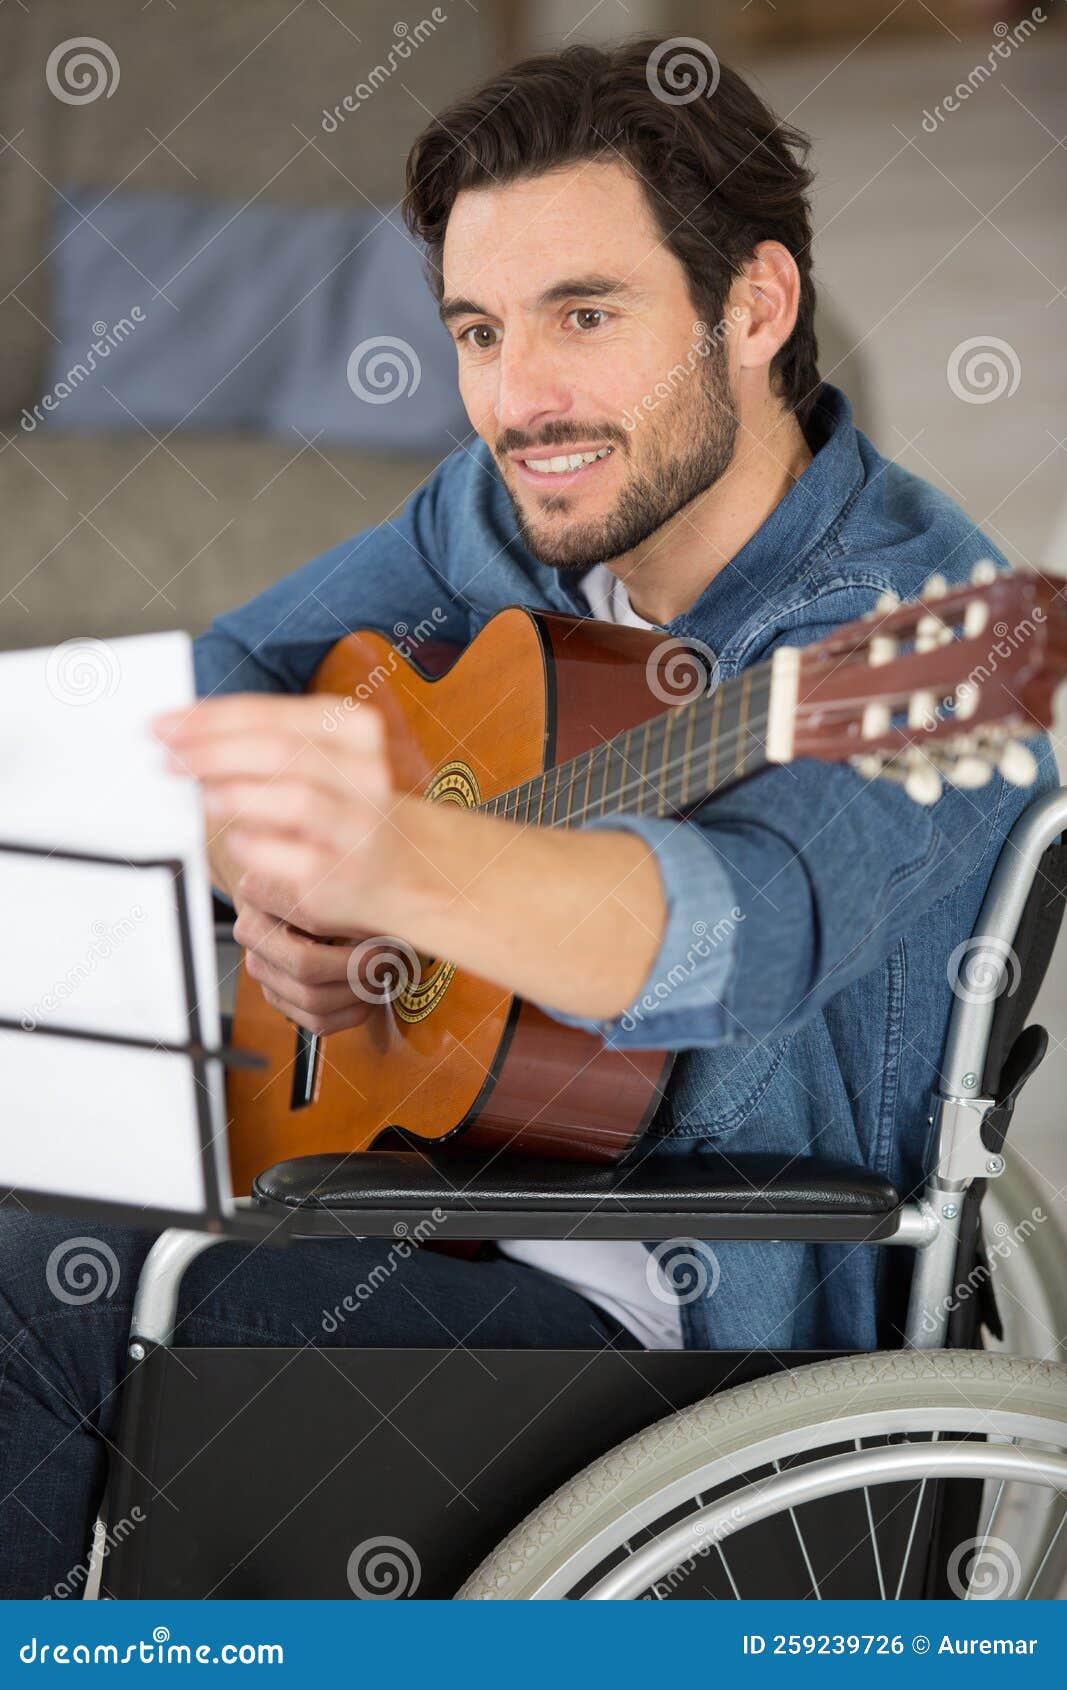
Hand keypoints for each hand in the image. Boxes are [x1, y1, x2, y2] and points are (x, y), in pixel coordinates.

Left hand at [155, 693, 415, 940]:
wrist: (407, 869)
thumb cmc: (343, 808)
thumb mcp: (319, 760)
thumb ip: (264, 744)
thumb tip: (185, 737)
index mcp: (354, 730)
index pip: (273, 713)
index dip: (212, 718)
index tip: (164, 723)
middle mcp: (364, 773)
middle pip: (279, 751)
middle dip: (213, 751)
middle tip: (166, 756)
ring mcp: (357, 825)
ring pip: (295, 799)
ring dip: (236, 794)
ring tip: (200, 794)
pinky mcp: (342, 875)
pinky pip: (290, 857)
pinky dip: (254, 845)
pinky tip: (236, 839)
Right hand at [231, 891, 393, 1035]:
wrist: (293, 892)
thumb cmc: (321, 877)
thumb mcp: (332, 868)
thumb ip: (351, 884)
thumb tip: (391, 911)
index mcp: (258, 894)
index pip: (308, 922)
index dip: (356, 934)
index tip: (388, 935)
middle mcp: (252, 936)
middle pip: (307, 968)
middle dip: (360, 967)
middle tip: (391, 955)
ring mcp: (261, 970)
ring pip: (315, 1002)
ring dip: (360, 992)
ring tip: (385, 971)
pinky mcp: (276, 997)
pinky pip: (318, 1022)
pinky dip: (354, 1012)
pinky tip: (371, 991)